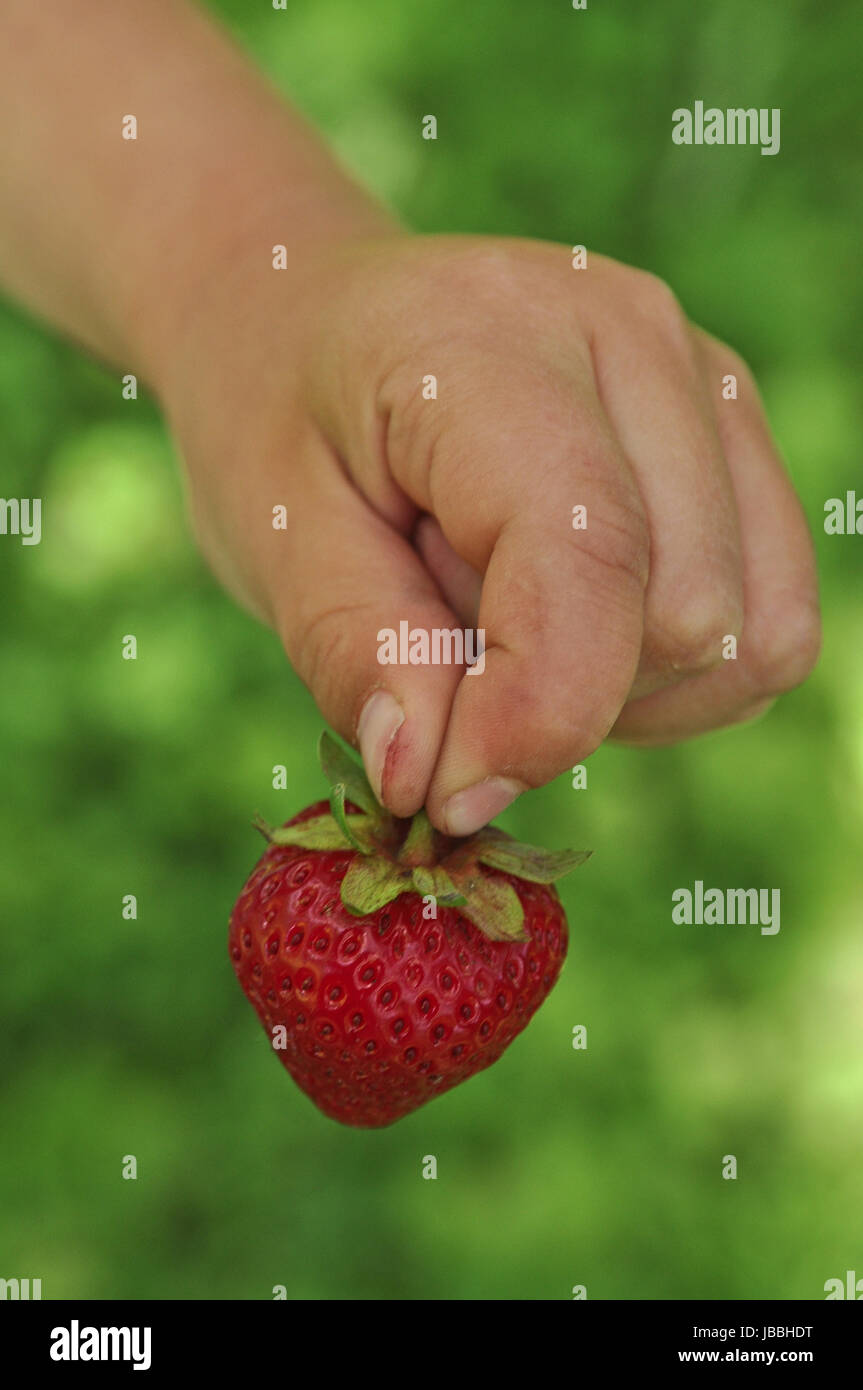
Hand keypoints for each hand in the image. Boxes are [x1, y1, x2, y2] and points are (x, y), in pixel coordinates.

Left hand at [160, 233, 819, 834]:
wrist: (307, 323)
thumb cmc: (278, 421)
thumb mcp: (274, 538)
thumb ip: (357, 655)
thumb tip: (438, 784)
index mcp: (499, 340)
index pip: (588, 559)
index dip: (533, 715)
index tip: (444, 793)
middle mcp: (639, 338)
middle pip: (686, 617)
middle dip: (560, 695)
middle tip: (441, 635)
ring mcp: (706, 381)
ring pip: (747, 633)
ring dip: (624, 687)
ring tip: (503, 613)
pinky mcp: (734, 439)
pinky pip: (764, 625)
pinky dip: (671, 676)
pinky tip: (570, 622)